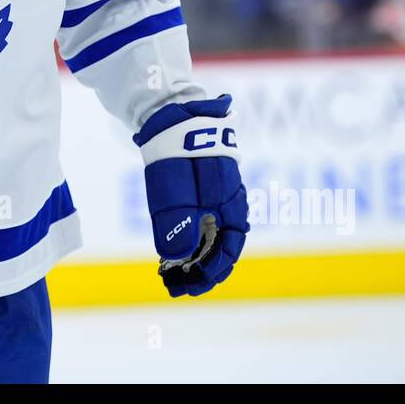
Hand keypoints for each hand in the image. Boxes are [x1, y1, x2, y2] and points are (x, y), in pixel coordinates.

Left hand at [135, 96, 248, 297]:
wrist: (173, 114)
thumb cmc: (178, 152)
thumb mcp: (176, 190)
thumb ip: (178, 223)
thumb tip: (177, 256)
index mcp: (231, 205)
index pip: (229, 250)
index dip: (211, 273)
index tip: (190, 289)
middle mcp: (229, 203)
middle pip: (221, 246)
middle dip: (203, 271)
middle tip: (179, 289)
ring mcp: (217, 194)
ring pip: (212, 234)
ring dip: (196, 258)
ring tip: (174, 276)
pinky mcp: (203, 188)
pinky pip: (202, 220)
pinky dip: (190, 239)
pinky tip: (174, 251)